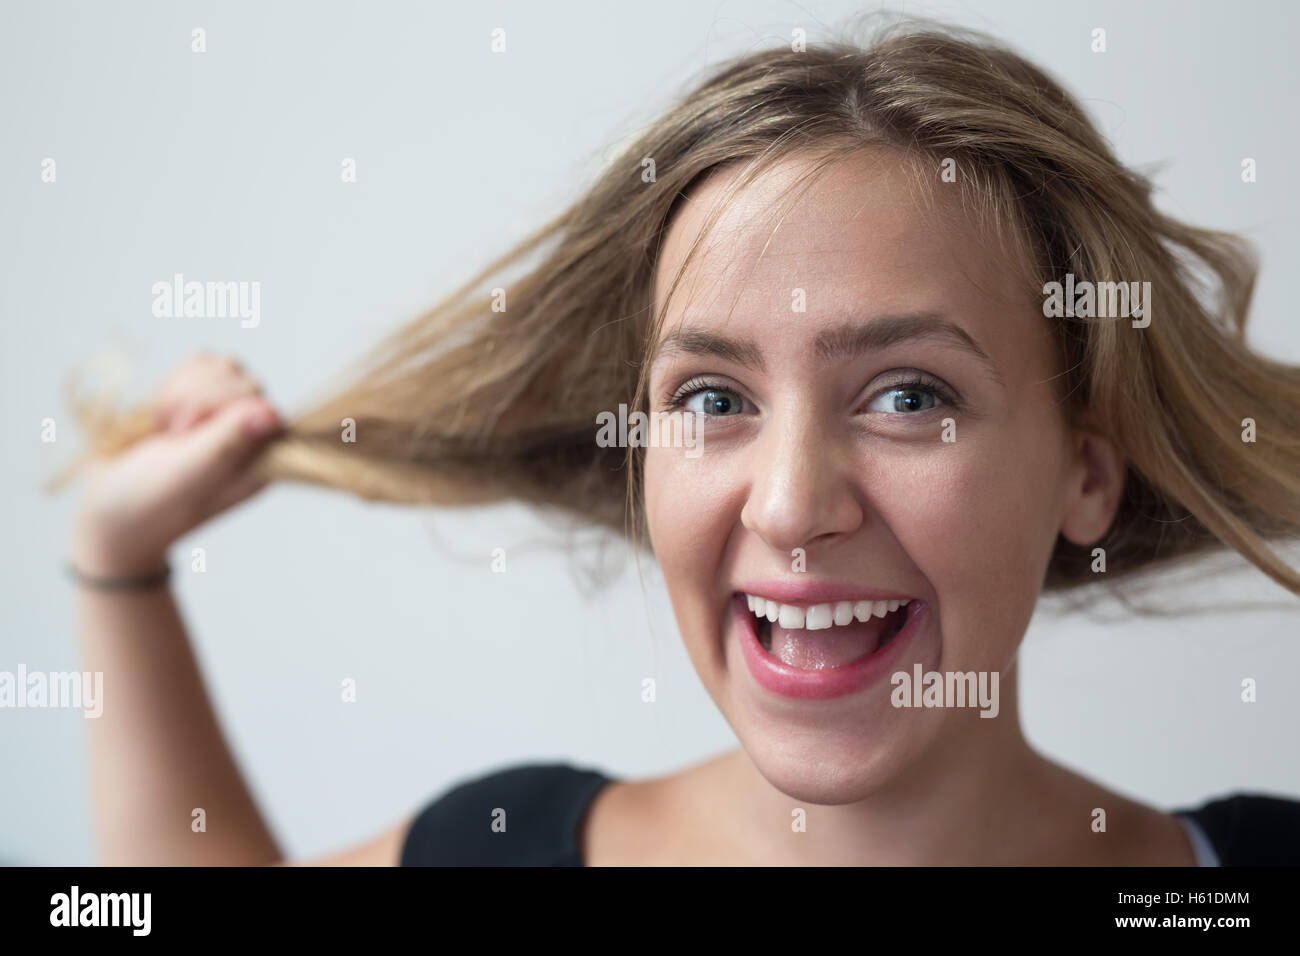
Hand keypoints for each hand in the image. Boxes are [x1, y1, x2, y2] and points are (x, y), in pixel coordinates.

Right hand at [70, 353, 281, 576]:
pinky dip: (173, 383)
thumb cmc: (145, 503)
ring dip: (183, 392)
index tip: (186, 432)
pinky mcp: (203, 399)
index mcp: (259, 464)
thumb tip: (271, 414)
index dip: (223, 407)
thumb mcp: (184, 475)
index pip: (265, 407)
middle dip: (197, 401)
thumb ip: (226, 443)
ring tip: (166, 427)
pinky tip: (162, 416)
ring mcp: (227, 417)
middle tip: (173, 436)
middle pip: (244, 382)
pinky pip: (201, 364)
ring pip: (224, 367)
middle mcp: (250, 440)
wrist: (106, 512)